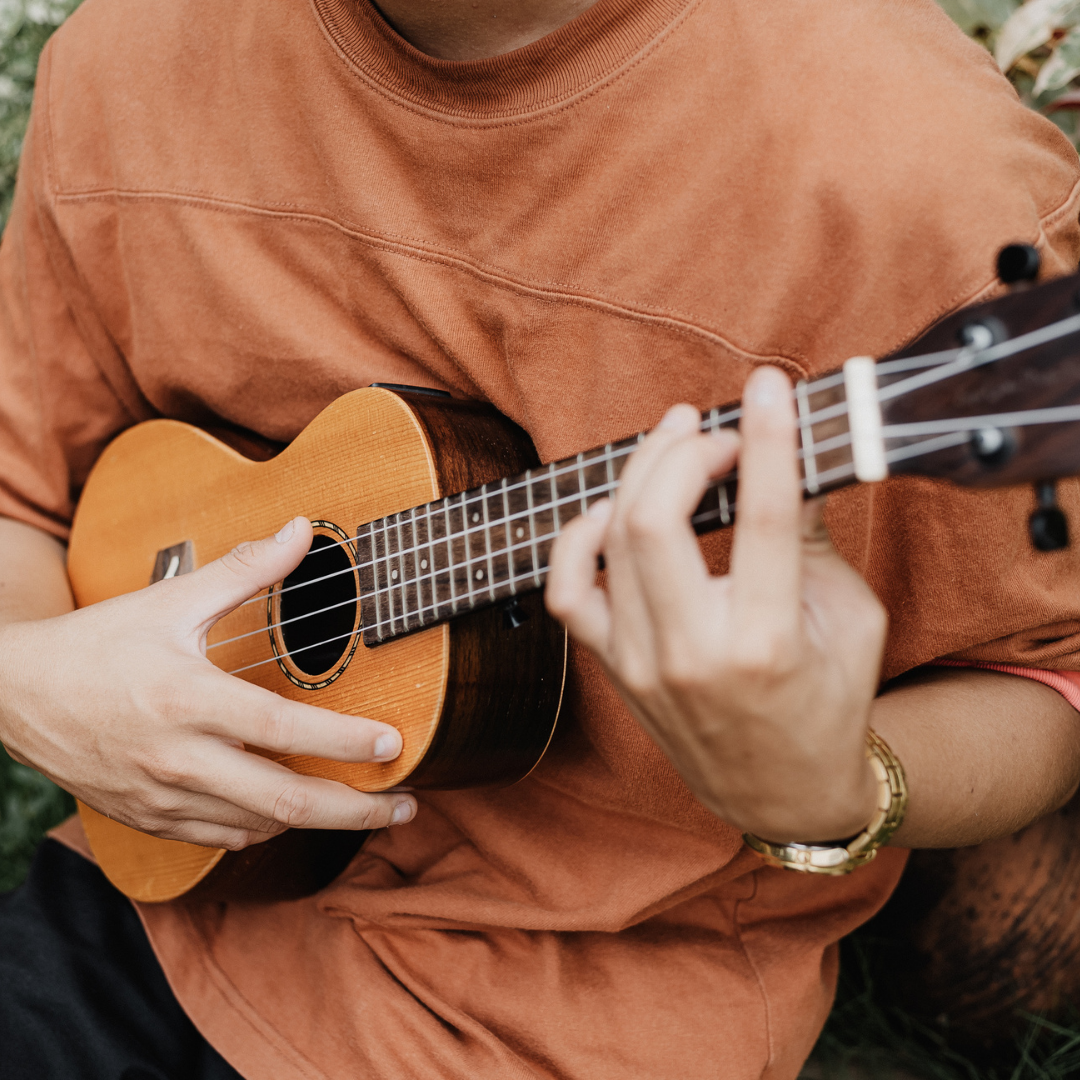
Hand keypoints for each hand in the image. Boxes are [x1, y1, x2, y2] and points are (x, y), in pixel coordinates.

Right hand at [0, 517, 415, 849]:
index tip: (394, 744)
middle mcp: (178, 759)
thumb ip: (244, 569)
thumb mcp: (170, 599)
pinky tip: (292, 812)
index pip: (284, 731)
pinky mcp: (149, 818)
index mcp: (188, 700)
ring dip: (317, 822)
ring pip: (258, 826)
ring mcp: (162, 797)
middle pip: (283, 801)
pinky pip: (221, 838)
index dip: (346, 742)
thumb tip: (303, 530)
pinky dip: (265, 828)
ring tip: (365, 809)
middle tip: (403, 807)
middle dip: (355, 812)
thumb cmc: (96, 644)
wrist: (15, 696)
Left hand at [546, 367, 884, 842]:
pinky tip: (611, 510)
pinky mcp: (615, 667)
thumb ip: (811, 539)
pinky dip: (577, 539)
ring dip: (639, 474)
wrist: (780, 790)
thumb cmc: (826, 703)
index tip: (767, 389)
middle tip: (714, 429)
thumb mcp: (850, 619)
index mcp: (767, 642)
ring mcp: (642, 662)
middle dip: (682, 451)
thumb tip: (780, 456)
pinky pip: (568, 590)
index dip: (764, 439)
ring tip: (672, 443)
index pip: (761, 516)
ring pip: (609, 541)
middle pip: (655, 518)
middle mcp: (693, 653)